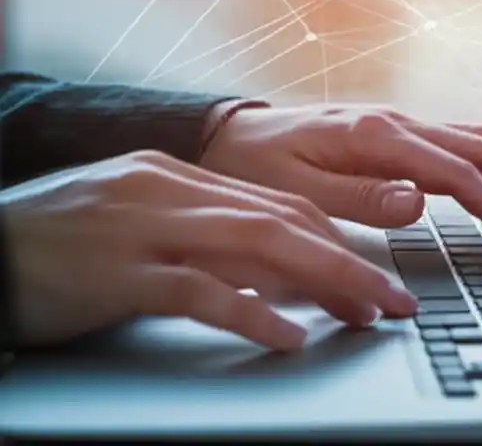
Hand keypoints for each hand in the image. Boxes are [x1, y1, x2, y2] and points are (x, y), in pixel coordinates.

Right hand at [2, 150, 417, 349]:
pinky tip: (289, 337)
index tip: (376, 276)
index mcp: (178, 176)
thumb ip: (203, 234)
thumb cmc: (56, 246)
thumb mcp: (138, 224)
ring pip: (258, 245)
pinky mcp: (116, 272)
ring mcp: (142, 228)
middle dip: (350, 262)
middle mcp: (168, 190)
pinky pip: (199, 291)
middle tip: (395, 300)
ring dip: (326, 282)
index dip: (337, 242)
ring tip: (367, 315)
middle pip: (285, 220)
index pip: (280, 202)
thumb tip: (277, 270)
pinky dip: (252, 313)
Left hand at [198, 104, 481, 251]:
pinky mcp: (401, 133)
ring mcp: (403, 123)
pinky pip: (465, 142)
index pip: (456, 173)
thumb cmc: (254, 167)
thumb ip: (359, 197)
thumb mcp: (293, 192)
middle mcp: (398, 122)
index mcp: (376, 137)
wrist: (226, 133)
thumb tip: (420, 201)